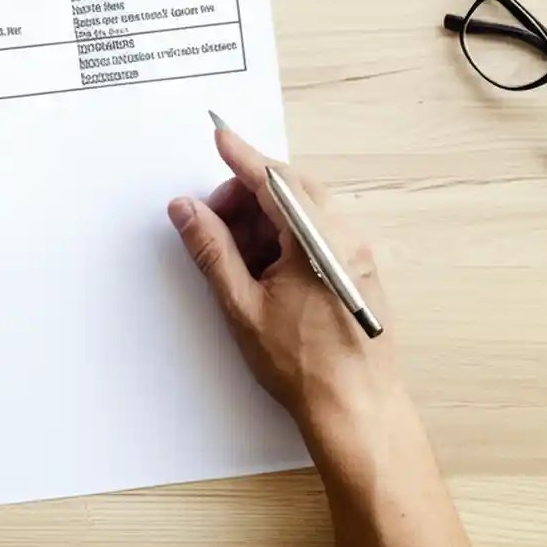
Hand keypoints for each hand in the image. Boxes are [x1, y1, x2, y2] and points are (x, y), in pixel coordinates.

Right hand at [166, 125, 400, 433]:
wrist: (356, 409)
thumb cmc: (304, 368)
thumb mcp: (242, 306)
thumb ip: (212, 250)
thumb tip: (187, 210)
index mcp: (319, 242)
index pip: (274, 181)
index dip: (241, 157)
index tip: (219, 136)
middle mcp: (347, 238)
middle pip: (291, 189)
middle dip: (247, 195)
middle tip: (211, 219)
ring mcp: (359, 253)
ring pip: (304, 210)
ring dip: (265, 219)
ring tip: (235, 256)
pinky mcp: (359, 269)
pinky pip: (319, 232)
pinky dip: (285, 236)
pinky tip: (262, 267)